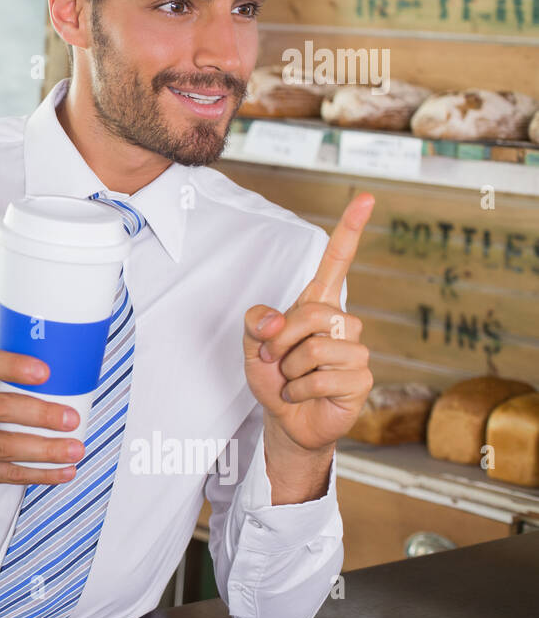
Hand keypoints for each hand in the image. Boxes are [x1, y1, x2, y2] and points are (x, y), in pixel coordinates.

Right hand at [0, 349, 85, 515]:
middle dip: (41, 414)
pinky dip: (40, 474)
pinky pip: (8, 474)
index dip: (13, 365)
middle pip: (0, 408)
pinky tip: (64, 471)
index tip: (45, 371)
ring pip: (6, 446)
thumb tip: (66, 378)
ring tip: (76, 449)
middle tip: (72, 418)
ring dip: (46, 449)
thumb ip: (3, 384)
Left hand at [243, 193, 375, 452]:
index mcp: (317, 305)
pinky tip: (303, 395)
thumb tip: (278, 319)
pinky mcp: (362, 379)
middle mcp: (342, 322)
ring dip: (291, 368)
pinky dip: (300, 389)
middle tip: (273, 360)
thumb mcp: (251, 345)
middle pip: (315, 313)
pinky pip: (324, 377)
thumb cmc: (274, 376)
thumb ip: (256, 323)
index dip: (350, 231)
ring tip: (292, 379)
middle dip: (282, 339)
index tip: (365, 198)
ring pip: (318, 347)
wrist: (286, 420)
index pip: (337, 263)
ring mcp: (356, 351)